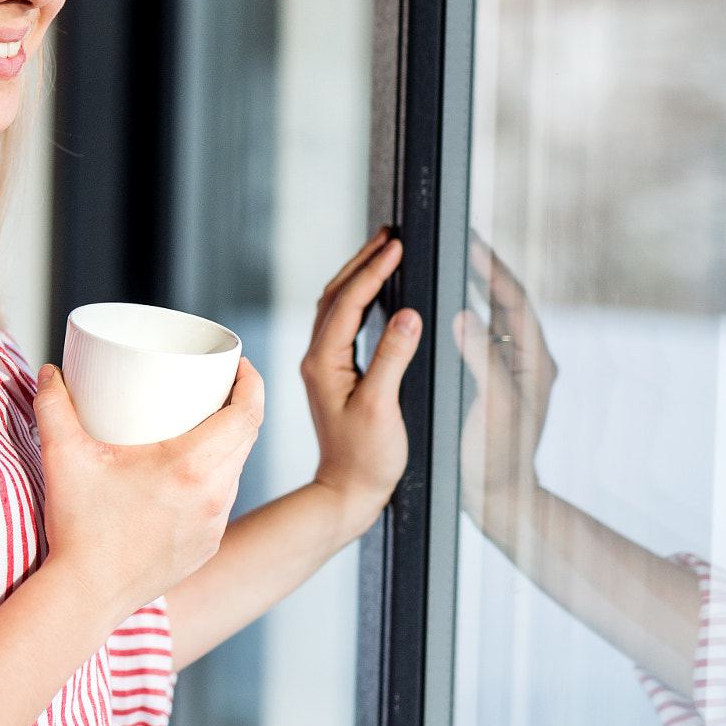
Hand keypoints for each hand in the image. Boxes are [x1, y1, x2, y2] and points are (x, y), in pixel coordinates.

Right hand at [31, 359, 263, 620]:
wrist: (86, 596)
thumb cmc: (79, 528)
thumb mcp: (63, 456)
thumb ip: (53, 406)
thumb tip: (50, 372)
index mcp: (190, 467)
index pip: (246, 415)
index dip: (251, 383)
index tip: (240, 364)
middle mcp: (213, 497)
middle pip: (246, 438)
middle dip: (239, 405)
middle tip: (215, 385)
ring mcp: (213, 526)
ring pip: (235, 471)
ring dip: (227, 443)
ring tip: (202, 424)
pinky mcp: (205, 547)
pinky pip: (221, 500)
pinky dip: (213, 478)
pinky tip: (191, 473)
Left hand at [304, 228, 420, 532]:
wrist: (349, 491)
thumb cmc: (367, 456)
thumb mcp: (384, 407)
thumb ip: (394, 358)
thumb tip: (408, 314)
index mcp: (324, 361)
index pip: (347, 302)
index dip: (373, 270)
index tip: (396, 245)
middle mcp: (317, 357)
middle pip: (335, 295)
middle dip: (362, 261)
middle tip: (388, 234)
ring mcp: (323, 365)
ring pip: (336, 306)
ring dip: (358, 276)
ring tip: (383, 251)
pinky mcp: (334, 373)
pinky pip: (343, 323)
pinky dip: (358, 299)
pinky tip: (376, 294)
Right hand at [456, 235, 558, 523]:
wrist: (501, 499)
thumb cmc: (497, 457)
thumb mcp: (492, 406)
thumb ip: (482, 359)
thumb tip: (465, 314)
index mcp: (534, 362)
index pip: (515, 301)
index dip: (492, 269)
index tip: (468, 241)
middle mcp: (527, 362)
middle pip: (506, 303)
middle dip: (484, 270)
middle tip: (457, 241)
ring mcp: (512, 373)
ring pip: (494, 319)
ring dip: (475, 290)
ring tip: (449, 264)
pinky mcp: (495, 384)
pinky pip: (481, 338)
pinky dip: (465, 315)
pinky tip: (443, 311)